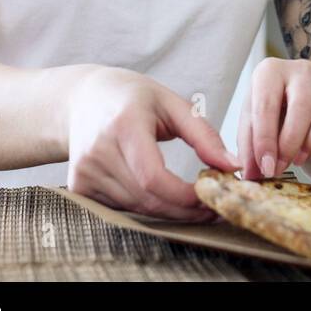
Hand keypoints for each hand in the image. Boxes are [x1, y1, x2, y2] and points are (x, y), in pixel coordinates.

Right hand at [65, 66, 239, 221]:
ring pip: (135, 208)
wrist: (84, 99)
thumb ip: (204, 136)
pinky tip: (163, 198)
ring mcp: (83, 171)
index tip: (213, 197)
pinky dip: (146, 208)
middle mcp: (98, 150)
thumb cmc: (135, 98)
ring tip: (195, 203)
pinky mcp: (78, 186)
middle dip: (184, 210)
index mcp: (124, 124)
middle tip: (213, 209)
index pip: (153, 177)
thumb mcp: (174, 104)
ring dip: (169, 212)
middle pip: (146, 198)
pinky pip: (120, 209)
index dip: (184, 196)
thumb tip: (233, 166)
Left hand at [238, 56, 310, 180]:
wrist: (297, 99)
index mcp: (270, 71)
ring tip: (301, 157)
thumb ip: (249, 148)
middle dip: (292, 142)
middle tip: (283, 166)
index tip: (266, 167)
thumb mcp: (252, 125)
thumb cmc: (271, 111)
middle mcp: (300, 68)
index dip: (266, 140)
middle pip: (303, 105)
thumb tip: (249, 176)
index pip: (267, 105)